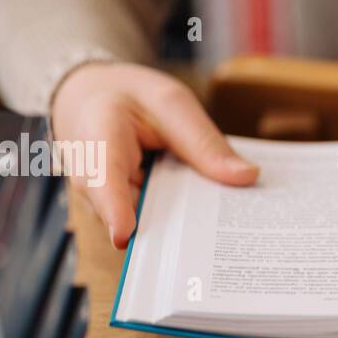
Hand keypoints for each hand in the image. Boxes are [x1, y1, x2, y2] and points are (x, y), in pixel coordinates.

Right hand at [51, 62, 258, 247]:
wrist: (91, 98)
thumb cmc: (130, 97)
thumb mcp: (172, 104)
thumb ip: (204, 143)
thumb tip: (248, 176)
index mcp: (99, 137)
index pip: (101, 177)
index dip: (112, 209)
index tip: (123, 237)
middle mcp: (90, 177)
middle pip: (125, 213)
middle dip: (168, 230)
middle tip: (217, 240)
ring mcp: (99, 200)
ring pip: (139, 223)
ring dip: (175, 227)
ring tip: (216, 229)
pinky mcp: (114, 211)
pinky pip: (145, 222)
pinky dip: (171, 220)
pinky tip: (201, 218)